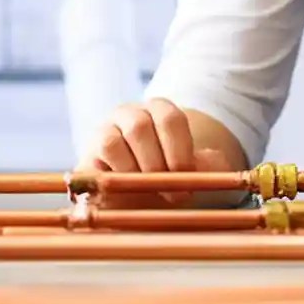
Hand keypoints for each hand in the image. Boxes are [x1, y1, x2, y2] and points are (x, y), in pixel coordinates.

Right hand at [74, 97, 238, 207]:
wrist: (140, 192)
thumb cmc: (173, 177)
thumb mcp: (195, 171)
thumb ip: (209, 166)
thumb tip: (217, 166)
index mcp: (160, 110)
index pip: (169, 117)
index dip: (179, 149)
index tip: (186, 175)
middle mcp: (129, 114)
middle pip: (139, 126)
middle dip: (157, 164)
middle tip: (170, 193)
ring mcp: (104, 132)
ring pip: (112, 141)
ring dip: (132, 171)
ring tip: (146, 191)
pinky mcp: (86, 157)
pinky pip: (91, 165)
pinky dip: (110, 179)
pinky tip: (124, 193)